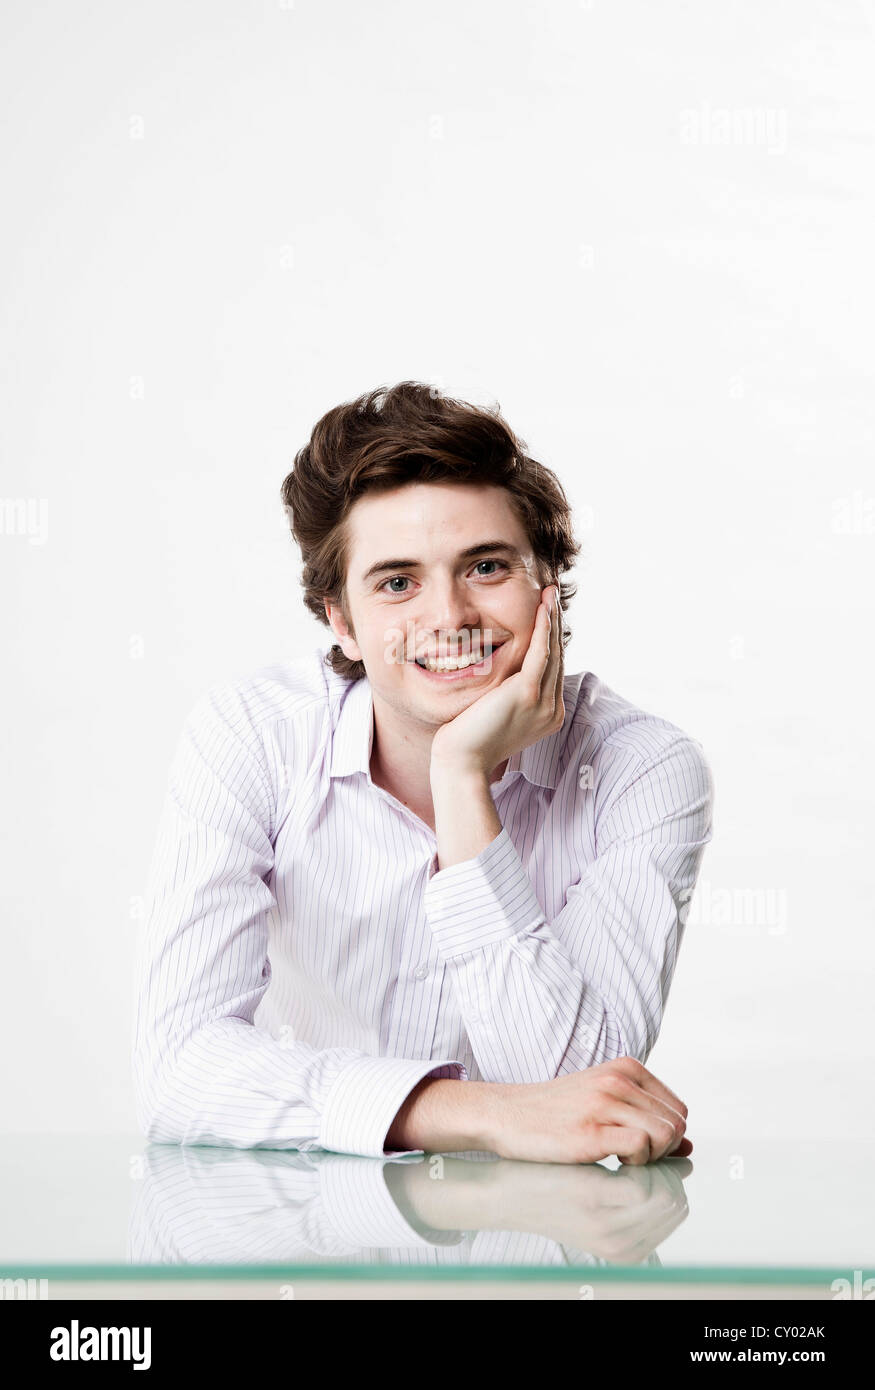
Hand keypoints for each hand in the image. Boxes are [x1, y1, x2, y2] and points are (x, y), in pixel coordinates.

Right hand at [388, 1056, 691, 1165]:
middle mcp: (618, 1080)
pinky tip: (612, 1163)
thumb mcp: (605, 1102)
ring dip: (650, 1158)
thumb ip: (648, 1118)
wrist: (506, 1115)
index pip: (679, 1110)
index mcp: (626, 1068)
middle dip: (663, 1150)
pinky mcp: (590, 1132)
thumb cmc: (556, 1113)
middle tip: (631, 1157)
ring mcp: (604, 1104)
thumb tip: (690, 1147)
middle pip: (677, 1125)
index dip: (668, 1137)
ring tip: (621, 1160)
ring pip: (665, 1135)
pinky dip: (636, 1164)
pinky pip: (641, 1147)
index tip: (641, 1147)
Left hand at [430, 584, 564, 774]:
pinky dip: (543, 628)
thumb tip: (501, 680)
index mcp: (547, 714)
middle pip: (556, 656)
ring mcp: (543, 702)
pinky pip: (540, 653)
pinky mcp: (527, 693)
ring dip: (552, 619)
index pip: (551, 669)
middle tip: (552, 595)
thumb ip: (507, 696)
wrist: (462, 761)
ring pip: (551, 651)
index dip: (550, 639)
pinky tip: (543, 608)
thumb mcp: (495, 714)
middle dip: (555, 623)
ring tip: (550, 593)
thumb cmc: (468, 741)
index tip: (547, 614)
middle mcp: (551, 709)